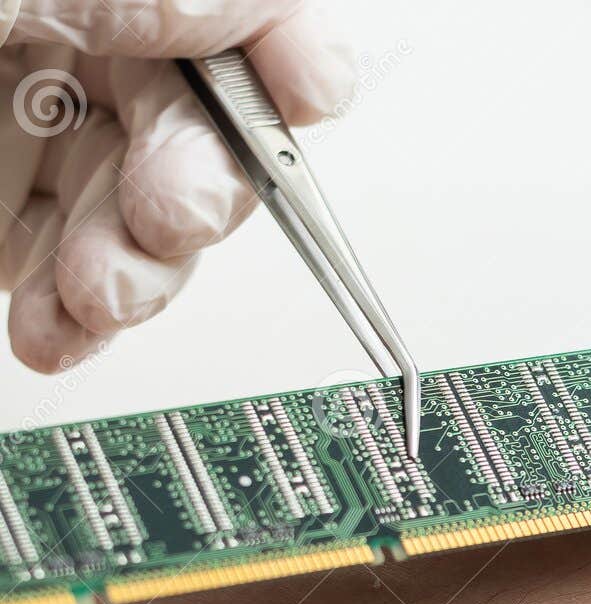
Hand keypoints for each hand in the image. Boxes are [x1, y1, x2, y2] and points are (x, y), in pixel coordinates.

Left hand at [0, 0, 351, 371]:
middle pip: (196, 119)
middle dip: (202, 186)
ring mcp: (25, 116)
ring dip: (139, 271)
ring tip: (104, 294)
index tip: (308, 93)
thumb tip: (258, 15)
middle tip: (176, 217)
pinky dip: (70, 315)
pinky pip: (55, 260)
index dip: (287, 52)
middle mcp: (69, 33)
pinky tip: (63, 328)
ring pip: (134, 207)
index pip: (236, 6)